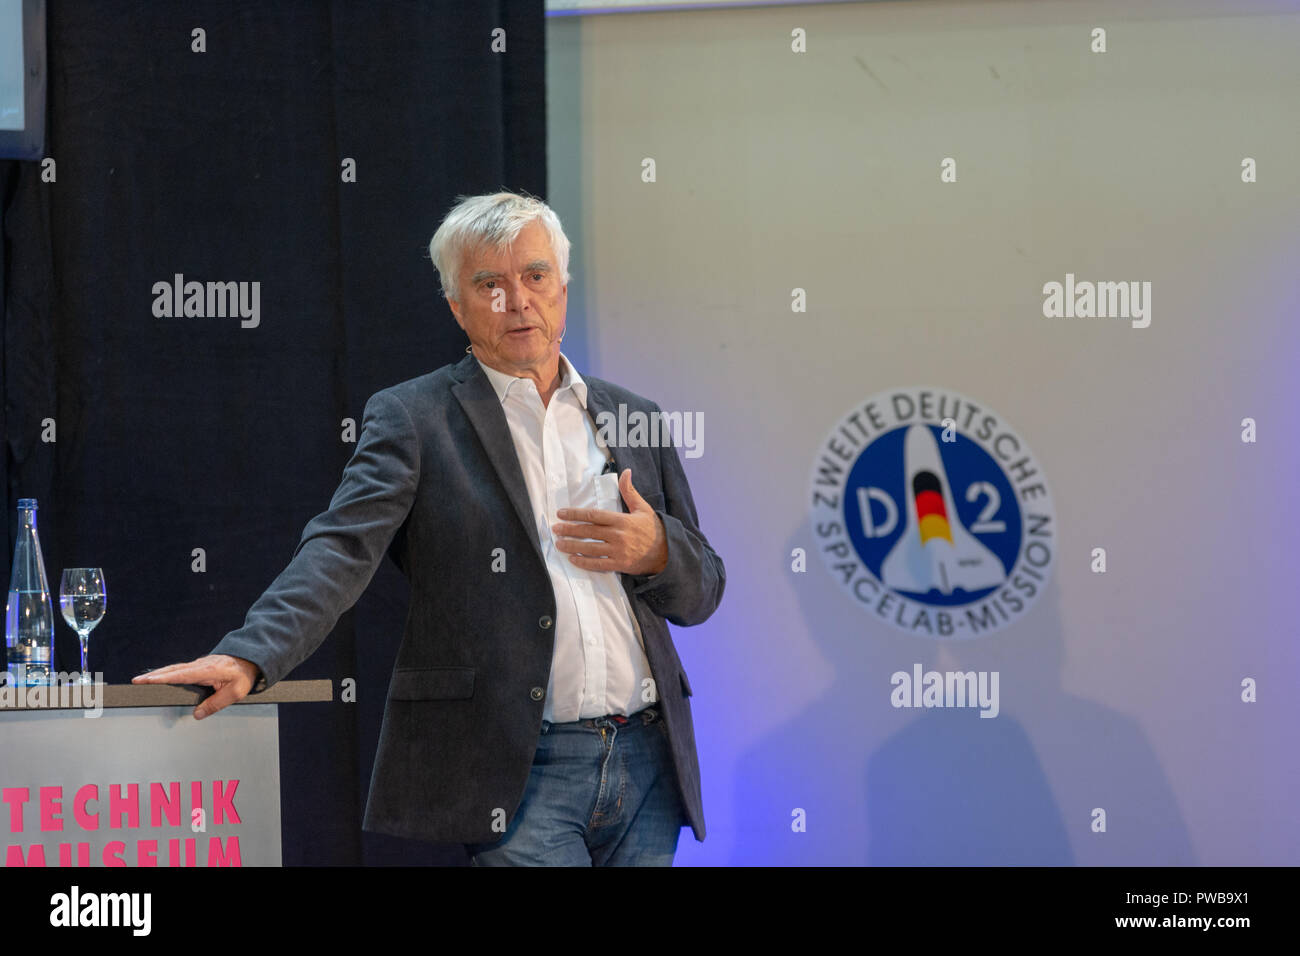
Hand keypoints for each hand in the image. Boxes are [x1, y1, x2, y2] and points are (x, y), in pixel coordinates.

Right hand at [132, 654, 260, 720]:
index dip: (162, 678)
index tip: (146, 680)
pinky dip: (167, 673)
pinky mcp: (199, 666)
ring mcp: (199, 664)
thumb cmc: (244, 675)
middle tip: (136, 681)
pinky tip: (160, 677)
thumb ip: (215, 704)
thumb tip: (197, 715)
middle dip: (153, 675)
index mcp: (207, 671)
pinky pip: (180, 669)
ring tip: (142, 680)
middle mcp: (200, 665)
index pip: (180, 674)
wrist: (251, 659)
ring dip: (158, 673)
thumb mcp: (235, 693)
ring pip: (175, 668)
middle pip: (172, 670)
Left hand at [551, 468, 667, 575]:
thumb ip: (629, 491)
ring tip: (559, 544)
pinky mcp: (620, 564)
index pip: (594, 516)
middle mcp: (618, 535)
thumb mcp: (643, 508)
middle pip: (588, 531)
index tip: (561, 513)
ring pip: (590, 548)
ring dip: (572, 546)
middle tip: (555, 529)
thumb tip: (626, 472)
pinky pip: (598, 564)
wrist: (667, 553)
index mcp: (622, 520)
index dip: (575, 514)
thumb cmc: (653, 529)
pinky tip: (573, 559)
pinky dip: (584, 562)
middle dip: (569, 530)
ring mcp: (618, 551)